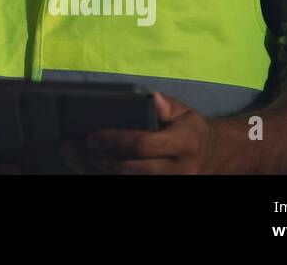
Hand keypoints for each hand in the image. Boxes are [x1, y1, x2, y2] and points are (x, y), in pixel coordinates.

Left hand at [61, 92, 218, 173]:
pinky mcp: (165, 189)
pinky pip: (132, 186)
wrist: (213, 157)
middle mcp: (179, 169)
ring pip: (128, 182)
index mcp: (183, 142)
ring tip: (74, 160)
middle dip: (98, 160)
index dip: (114, 141)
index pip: (143, 144)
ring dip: (97, 172)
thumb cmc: (191, 130)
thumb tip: (150, 98)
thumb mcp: (183, 111)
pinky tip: (91, 170)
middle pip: (130, 169)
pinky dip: (107, 177)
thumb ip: (164, 104)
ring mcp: (172, 183)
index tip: (92, 137)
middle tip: (72, 149)